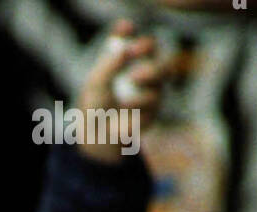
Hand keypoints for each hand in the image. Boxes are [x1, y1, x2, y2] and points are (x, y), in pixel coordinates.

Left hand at [76, 20, 163, 163]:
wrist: (98, 137)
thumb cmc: (95, 108)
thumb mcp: (96, 85)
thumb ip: (108, 66)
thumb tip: (124, 50)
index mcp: (123, 60)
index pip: (129, 39)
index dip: (128, 31)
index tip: (125, 28)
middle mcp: (140, 69)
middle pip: (151, 47)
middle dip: (146, 46)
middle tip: (135, 48)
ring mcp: (150, 87)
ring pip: (161, 71)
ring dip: (149, 71)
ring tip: (134, 77)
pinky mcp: (154, 107)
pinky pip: (153, 97)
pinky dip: (139, 100)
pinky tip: (127, 107)